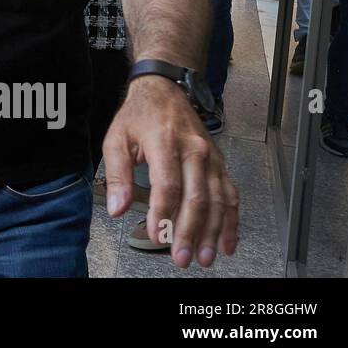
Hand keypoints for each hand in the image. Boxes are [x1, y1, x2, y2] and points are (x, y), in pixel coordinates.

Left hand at [102, 76, 238, 267]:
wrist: (165, 91)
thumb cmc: (139, 116)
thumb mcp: (116, 138)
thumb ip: (117, 174)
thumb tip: (116, 208)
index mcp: (165, 142)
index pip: (167, 186)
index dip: (162, 214)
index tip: (155, 236)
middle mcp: (194, 151)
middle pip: (196, 198)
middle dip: (188, 232)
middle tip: (180, 257)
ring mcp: (211, 158)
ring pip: (217, 201)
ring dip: (212, 233)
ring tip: (204, 257)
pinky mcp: (220, 164)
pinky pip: (230, 196)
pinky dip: (231, 222)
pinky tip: (227, 243)